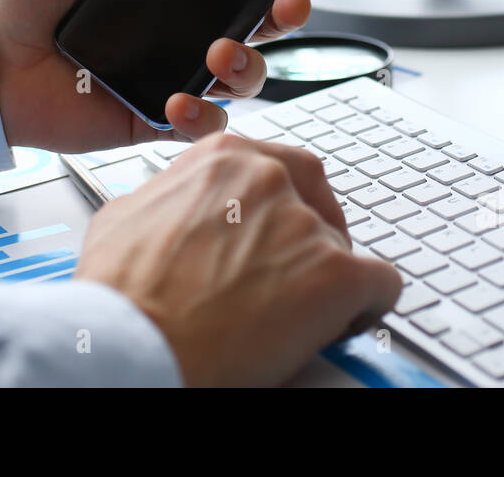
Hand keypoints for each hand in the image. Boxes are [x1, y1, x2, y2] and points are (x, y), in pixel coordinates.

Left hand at [0, 0, 343, 150]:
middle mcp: (181, 27)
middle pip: (261, 20)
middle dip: (291, 8)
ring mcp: (173, 72)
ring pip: (245, 73)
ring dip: (249, 62)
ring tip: (220, 50)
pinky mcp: (154, 116)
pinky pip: (202, 123)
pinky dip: (202, 115)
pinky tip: (180, 99)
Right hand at [76, 133, 401, 385]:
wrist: (134, 344)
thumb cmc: (121, 293)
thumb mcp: (127, 216)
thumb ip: (168, 199)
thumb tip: (175, 211)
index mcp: (223, 158)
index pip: (283, 168)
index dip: (284, 208)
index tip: (277, 236)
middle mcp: (270, 179)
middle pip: (320, 202)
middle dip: (315, 235)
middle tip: (295, 275)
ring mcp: (306, 224)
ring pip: (343, 249)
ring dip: (325, 283)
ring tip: (294, 320)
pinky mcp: (336, 274)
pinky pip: (382, 284)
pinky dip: (367, 308)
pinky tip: (338, 326)